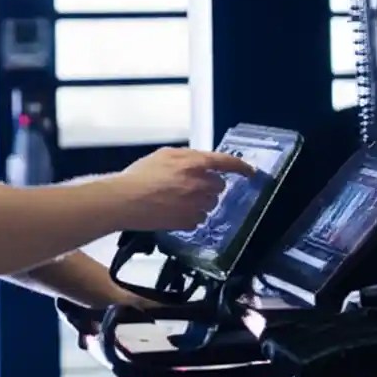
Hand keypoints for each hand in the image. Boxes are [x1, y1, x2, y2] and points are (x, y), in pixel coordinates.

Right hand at [110, 147, 254, 230]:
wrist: (125, 200)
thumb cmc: (140, 175)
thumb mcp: (164, 155)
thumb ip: (188, 156)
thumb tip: (201, 161)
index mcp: (195, 163)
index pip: (227, 163)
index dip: (241, 167)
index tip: (250, 171)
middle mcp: (200, 184)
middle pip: (219, 186)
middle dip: (210, 186)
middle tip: (191, 186)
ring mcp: (196, 205)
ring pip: (210, 204)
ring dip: (201, 201)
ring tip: (179, 199)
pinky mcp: (188, 222)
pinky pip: (199, 219)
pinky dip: (192, 215)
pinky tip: (175, 211)